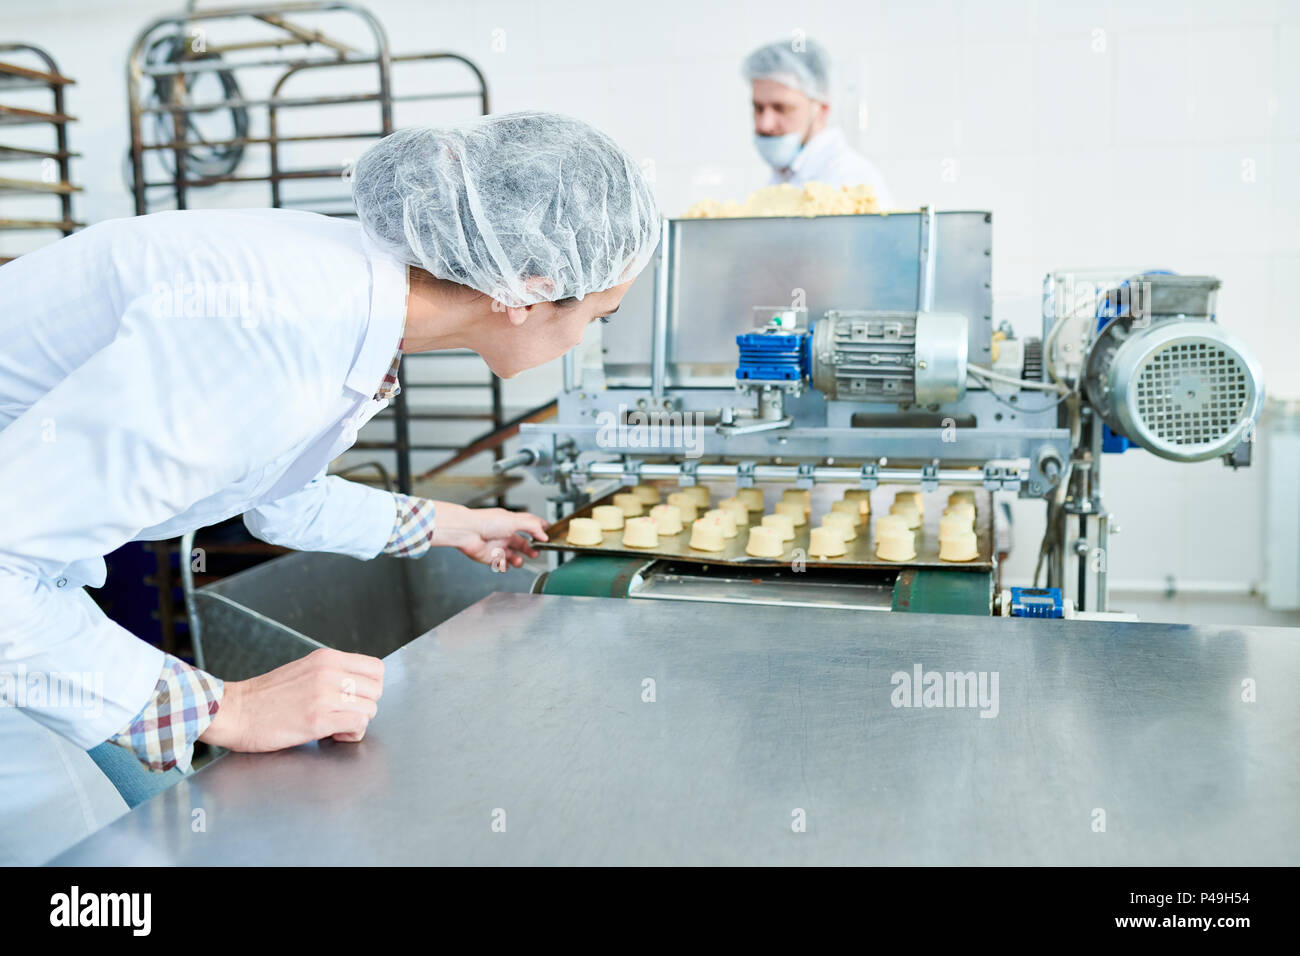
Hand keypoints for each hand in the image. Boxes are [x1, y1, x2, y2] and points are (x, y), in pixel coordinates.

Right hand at [199, 648, 384, 750]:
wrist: (233, 711)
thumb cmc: (265, 696)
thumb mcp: (304, 670)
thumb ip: (332, 673)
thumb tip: (359, 687)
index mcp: (327, 658)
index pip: (376, 668)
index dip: (371, 687)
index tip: (356, 698)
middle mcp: (329, 672)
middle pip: (376, 691)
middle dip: (365, 707)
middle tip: (343, 714)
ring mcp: (323, 695)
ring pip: (370, 709)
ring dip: (357, 723)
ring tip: (334, 725)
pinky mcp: (317, 719)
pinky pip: (357, 725)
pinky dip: (350, 734)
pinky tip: (331, 734)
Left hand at [429, 502, 547, 568]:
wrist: (467, 532)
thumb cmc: (485, 522)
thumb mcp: (514, 521)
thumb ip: (532, 527)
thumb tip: (544, 534)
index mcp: (511, 522)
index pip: (529, 524)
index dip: (540, 529)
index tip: (548, 535)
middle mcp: (505, 533)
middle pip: (524, 543)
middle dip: (532, 549)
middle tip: (536, 552)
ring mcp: (498, 545)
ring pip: (514, 556)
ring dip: (520, 560)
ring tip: (519, 561)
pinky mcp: (491, 557)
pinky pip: (502, 565)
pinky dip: (506, 567)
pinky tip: (506, 564)